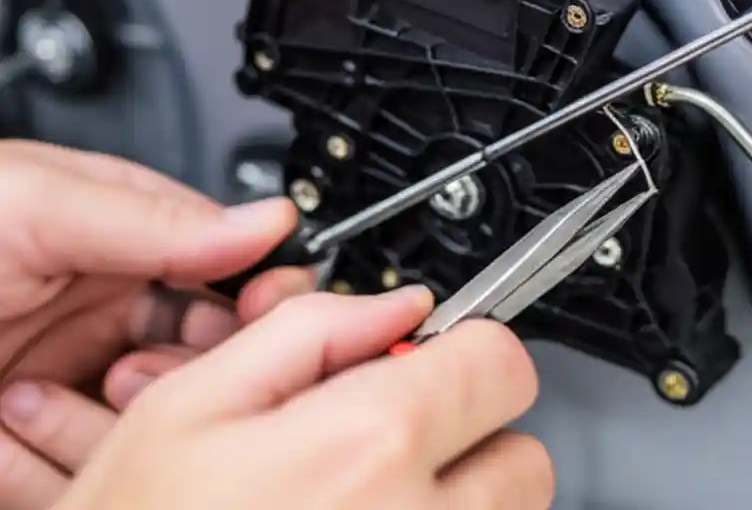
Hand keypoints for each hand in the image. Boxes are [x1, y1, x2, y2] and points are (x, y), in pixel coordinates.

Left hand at [0, 140, 308, 507]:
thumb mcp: (33, 201)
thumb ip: (156, 217)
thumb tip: (267, 219)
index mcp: (116, 245)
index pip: (224, 276)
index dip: (256, 296)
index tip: (269, 309)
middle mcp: (98, 318)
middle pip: (197, 356)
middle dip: (192, 364)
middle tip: (158, 360)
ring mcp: (64, 387)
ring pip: (148, 421)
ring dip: (124, 412)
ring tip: (72, 384)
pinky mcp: (26, 452)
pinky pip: (80, 473)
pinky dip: (63, 458)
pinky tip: (16, 418)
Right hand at [57, 289, 553, 509]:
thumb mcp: (187, 411)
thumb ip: (309, 334)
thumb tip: (395, 304)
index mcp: (366, 448)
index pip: (501, 362)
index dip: (465, 351)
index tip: (436, 364)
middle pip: (523, 451)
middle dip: (469, 436)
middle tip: (392, 446)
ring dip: (462, 499)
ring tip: (371, 503)